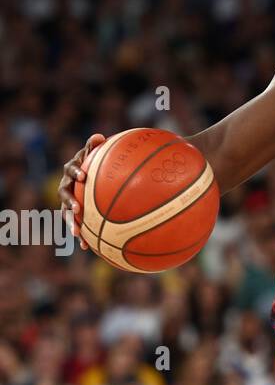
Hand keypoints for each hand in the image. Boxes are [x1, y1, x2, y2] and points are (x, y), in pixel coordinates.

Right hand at [58, 133, 104, 250]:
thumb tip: (99, 136)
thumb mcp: (94, 154)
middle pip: (64, 195)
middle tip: (77, 208)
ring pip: (66, 213)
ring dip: (71, 223)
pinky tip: (87, 247)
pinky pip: (76, 225)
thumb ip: (95, 146)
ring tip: (77, 233)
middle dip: (70, 202)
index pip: (72, 169)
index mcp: (72, 171)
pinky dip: (81, 236)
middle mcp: (66, 186)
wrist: (87, 176)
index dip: (76, 172)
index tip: (83, 176)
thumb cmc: (93, 163)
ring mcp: (68, 201)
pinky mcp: (73, 214)